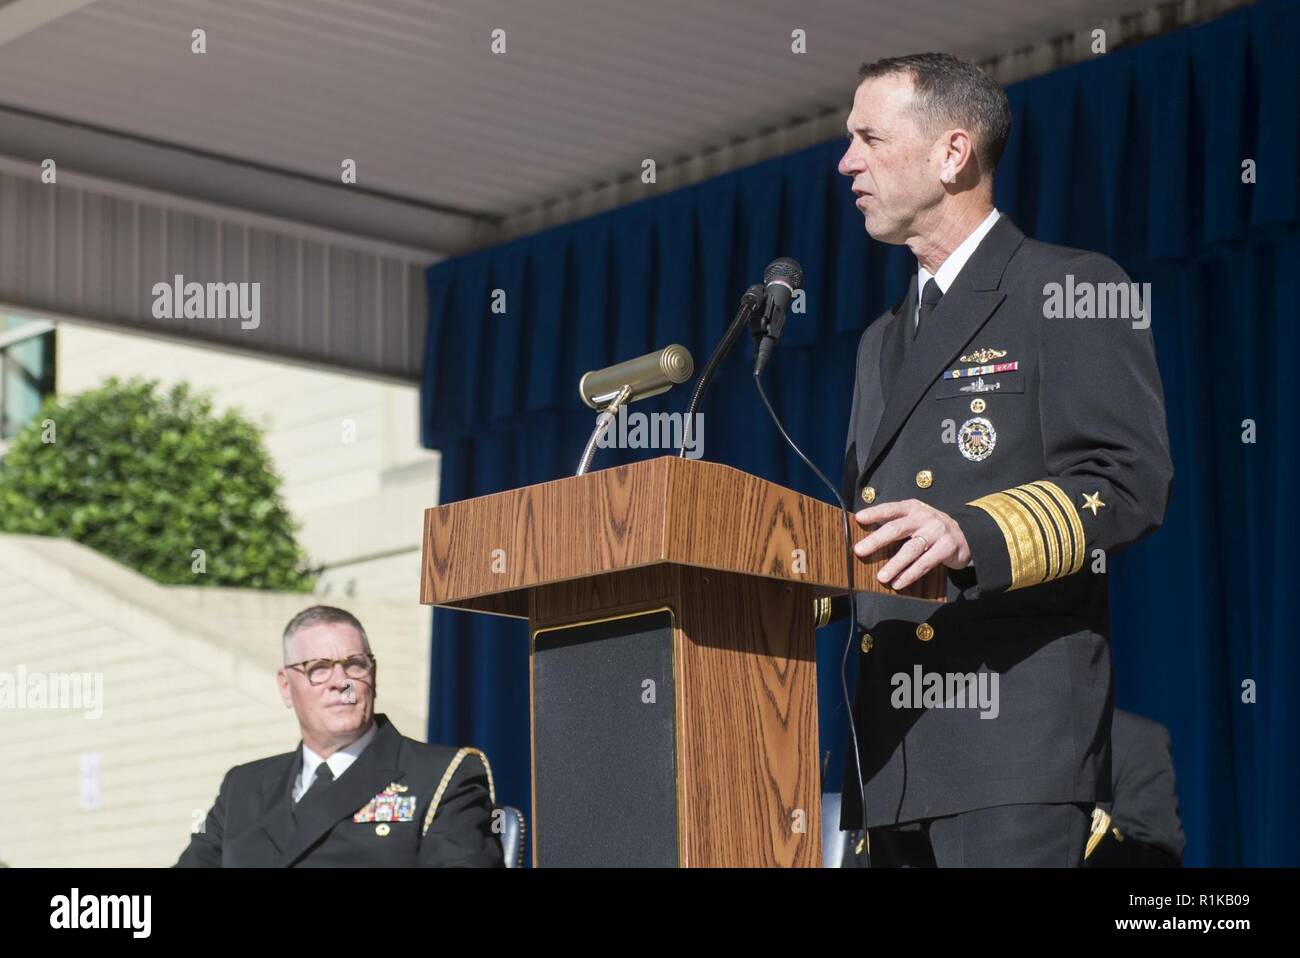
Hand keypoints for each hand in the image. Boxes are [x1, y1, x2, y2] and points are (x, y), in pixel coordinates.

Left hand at [853, 499, 971, 589]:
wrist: (966, 535)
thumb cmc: (930, 528)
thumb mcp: (915, 519)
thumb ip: (896, 523)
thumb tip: (866, 535)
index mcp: (912, 508)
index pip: (891, 509)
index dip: (875, 513)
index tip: (859, 519)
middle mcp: (924, 517)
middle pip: (897, 528)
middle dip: (877, 540)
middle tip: (859, 550)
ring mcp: (937, 531)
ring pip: (911, 549)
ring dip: (894, 564)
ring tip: (881, 577)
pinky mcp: (947, 547)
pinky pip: (925, 563)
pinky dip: (910, 574)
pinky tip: (898, 583)